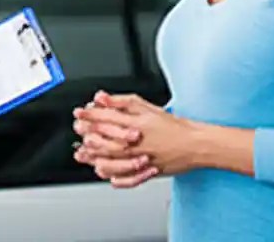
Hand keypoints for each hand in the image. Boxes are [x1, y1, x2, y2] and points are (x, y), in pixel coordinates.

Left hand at [74, 91, 201, 184]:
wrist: (195, 144)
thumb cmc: (174, 127)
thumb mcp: (148, 108)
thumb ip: (122, 102)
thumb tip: (102, 97)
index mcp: (136, 124)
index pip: (105, 117)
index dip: (89, 114)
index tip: (79, 112)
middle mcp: (135, 142)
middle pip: (104, 139)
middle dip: (87, 133)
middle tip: (78, 129)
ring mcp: (139, 158)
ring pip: (109, 159)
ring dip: (93, 155)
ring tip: (83, 152)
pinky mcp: (145, 172)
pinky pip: (124, 177)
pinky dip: (111, 175)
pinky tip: (103, 170)